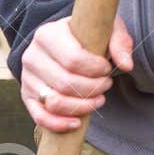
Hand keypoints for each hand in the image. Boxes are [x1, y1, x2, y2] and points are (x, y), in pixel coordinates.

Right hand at [21, 15, 134, 131]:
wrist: (60, 46)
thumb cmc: (85, 38)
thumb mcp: (104, 30)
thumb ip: (119, 42)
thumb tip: (126, 66)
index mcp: (47, 34)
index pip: (73, 59)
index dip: (95, 70)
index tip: (107, 69)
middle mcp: (32, 56)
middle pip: (66, 83)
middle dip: (93, 89)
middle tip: (106, 85)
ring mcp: (27, 79)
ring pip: (55, 102)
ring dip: (82, 107)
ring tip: (98, 100)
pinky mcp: (28, 98)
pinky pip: (41, 117)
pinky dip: (60, 124)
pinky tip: (78, 123)